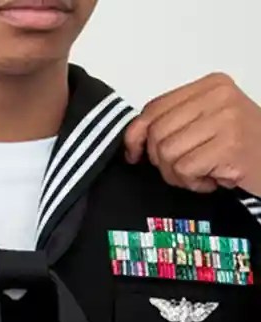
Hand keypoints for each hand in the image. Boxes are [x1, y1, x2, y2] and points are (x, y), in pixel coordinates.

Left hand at [124, 73, 260, 195]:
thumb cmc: (242, 146)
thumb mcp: (207, 123)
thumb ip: (172, 122)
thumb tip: (133, 139)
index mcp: (210, 85)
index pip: (153, 108)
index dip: (136, 135)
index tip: (135, 154)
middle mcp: (219, 96)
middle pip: (157, 132)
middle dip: (162, 160)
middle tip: (185, 167)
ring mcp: (226, 119)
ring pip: (167, 153)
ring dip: (179, 174)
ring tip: (202, 172)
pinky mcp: (230, 145)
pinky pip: (184, 169)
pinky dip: (194, 182)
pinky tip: (213, 179)